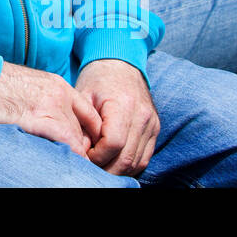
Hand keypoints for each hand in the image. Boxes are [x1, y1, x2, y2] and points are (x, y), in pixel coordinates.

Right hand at [0, 61, 100, 157]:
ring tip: (74, 168)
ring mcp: (52, 105)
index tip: (84, 147)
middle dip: (83, 147)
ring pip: (78, 137)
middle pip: (85, 128)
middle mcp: (60, 94)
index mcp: (58, 84)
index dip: (91, 134)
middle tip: (78, 161)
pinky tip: (70, 163)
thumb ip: (43, 99)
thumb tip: (44, 119)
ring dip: (78, 154)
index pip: (89, 113)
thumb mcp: (28, 85)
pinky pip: (68, 141)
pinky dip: (73, 155)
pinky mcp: (40, 118)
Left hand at [75, 59, 158, 176]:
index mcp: (123, 104)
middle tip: (89, 168)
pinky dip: (129, 166)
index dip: (98, 155)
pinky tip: (113, 163)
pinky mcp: (155, 129)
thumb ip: (82, 125)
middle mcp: (142, 115)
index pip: (114, 142)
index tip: (85, 154)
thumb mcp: (83, 97)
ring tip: (100, 166)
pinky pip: (144, 158)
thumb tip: (81, 152)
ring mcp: (152, 124)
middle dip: (106, 169)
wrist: (120, 65)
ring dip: (117, 170)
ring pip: (137, 162)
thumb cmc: (97, 81)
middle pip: (127, 157)